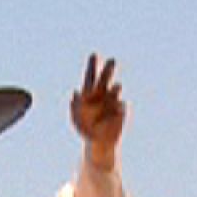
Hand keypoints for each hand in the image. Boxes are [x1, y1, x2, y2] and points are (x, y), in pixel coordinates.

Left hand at [70, 54, 125, 171]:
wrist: (99, 142)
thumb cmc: (86, 130)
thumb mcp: (76, 120)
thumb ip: (74, 106)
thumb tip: (75, 92)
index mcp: (89, 94)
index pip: (91, 76)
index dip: (92, 65)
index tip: (94, 54)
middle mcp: (102, 94)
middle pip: (106, 78)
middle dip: (109, 69)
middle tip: (112, 60)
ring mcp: (113, 100)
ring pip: (116, 88)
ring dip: (115, 88)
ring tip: (116, 87)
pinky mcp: (122, 110)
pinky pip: (121, 105)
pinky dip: (118, 107)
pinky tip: (114, 114)